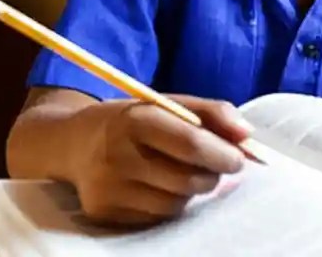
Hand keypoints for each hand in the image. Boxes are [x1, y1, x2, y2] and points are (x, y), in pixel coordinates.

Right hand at [69, 95, 253, 225]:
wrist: (74, 144)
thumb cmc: (131, 121)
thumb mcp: (165, 104)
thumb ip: (210, 113)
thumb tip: (247, 135)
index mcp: (134, 119)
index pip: (190, 143)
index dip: (222, 153)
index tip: (240, 158)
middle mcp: (117, 155)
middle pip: (187, 180)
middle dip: (212, 175)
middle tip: (215, 166)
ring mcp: (108, 188)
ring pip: (175, 204)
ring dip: (190, 191)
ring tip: (180, 173)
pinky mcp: (104, 213)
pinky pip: (156, 218)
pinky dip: (167, 204)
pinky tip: (156, 187)